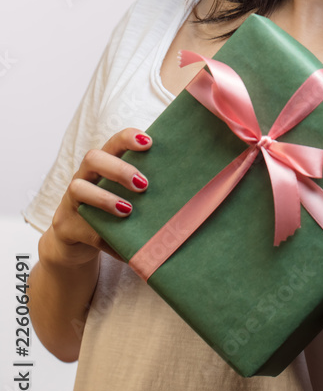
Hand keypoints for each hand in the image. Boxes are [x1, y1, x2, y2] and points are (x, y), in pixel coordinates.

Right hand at [49, 128, 152, 266]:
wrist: (76, 239)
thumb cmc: (110, 211)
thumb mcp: (125, 196)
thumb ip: (144, 189)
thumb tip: (189, 198)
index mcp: (103, 165)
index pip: (112, 142)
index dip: (128, 138)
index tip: (149, 142)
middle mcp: (84, 176)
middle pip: (93, 158)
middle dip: (119, 168)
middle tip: (143, 184)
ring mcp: (71, 200)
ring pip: (78, 187)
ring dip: (105, 198)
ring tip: (128, 210)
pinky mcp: (66, 225)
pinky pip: (84, 230)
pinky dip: (107, 241)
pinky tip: (126, 252)